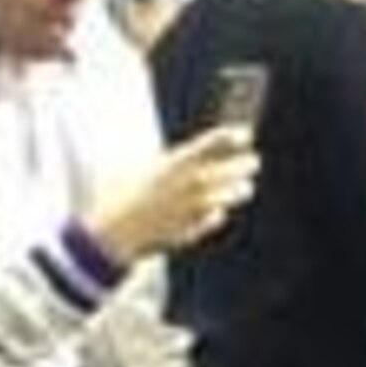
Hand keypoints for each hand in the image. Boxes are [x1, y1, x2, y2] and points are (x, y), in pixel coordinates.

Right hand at [90, 124, 260, 264]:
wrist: (112, 233)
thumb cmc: (122, 194)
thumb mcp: (143, 168)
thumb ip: (173, 161)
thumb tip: (196, 151)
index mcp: (173, 164)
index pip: (210, 144)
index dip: (231, 136)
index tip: (245, 133)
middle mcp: (186, 186)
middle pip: (227, 171)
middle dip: (243, 165)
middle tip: (253, 161)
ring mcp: (191, 210)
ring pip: (226, 196)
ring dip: (238, 190)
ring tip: (245, 187)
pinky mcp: (191, 230)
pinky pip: (212, 219)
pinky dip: (215, 214)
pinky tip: (218, 210)